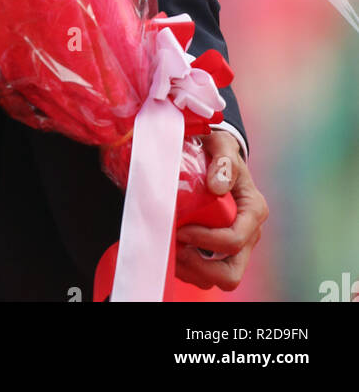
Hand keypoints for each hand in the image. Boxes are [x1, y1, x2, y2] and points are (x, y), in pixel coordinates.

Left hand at [174, 131, 268, 290]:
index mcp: (253, 210)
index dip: (206, 239)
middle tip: (176, 247)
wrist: (216, 156)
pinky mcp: (222, 251)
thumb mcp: (223, 146)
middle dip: (200, 266)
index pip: (234, 240)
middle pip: (232, 273)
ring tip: (171, 248)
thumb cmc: (219, 150)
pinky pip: (207, 275)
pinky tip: (173, 250)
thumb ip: (224, 161)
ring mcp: (237, 246)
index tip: (181, 229)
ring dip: (191, 270)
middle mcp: (249, 234)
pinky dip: (188, 269)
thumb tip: (217, 186)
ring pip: (218, 278)